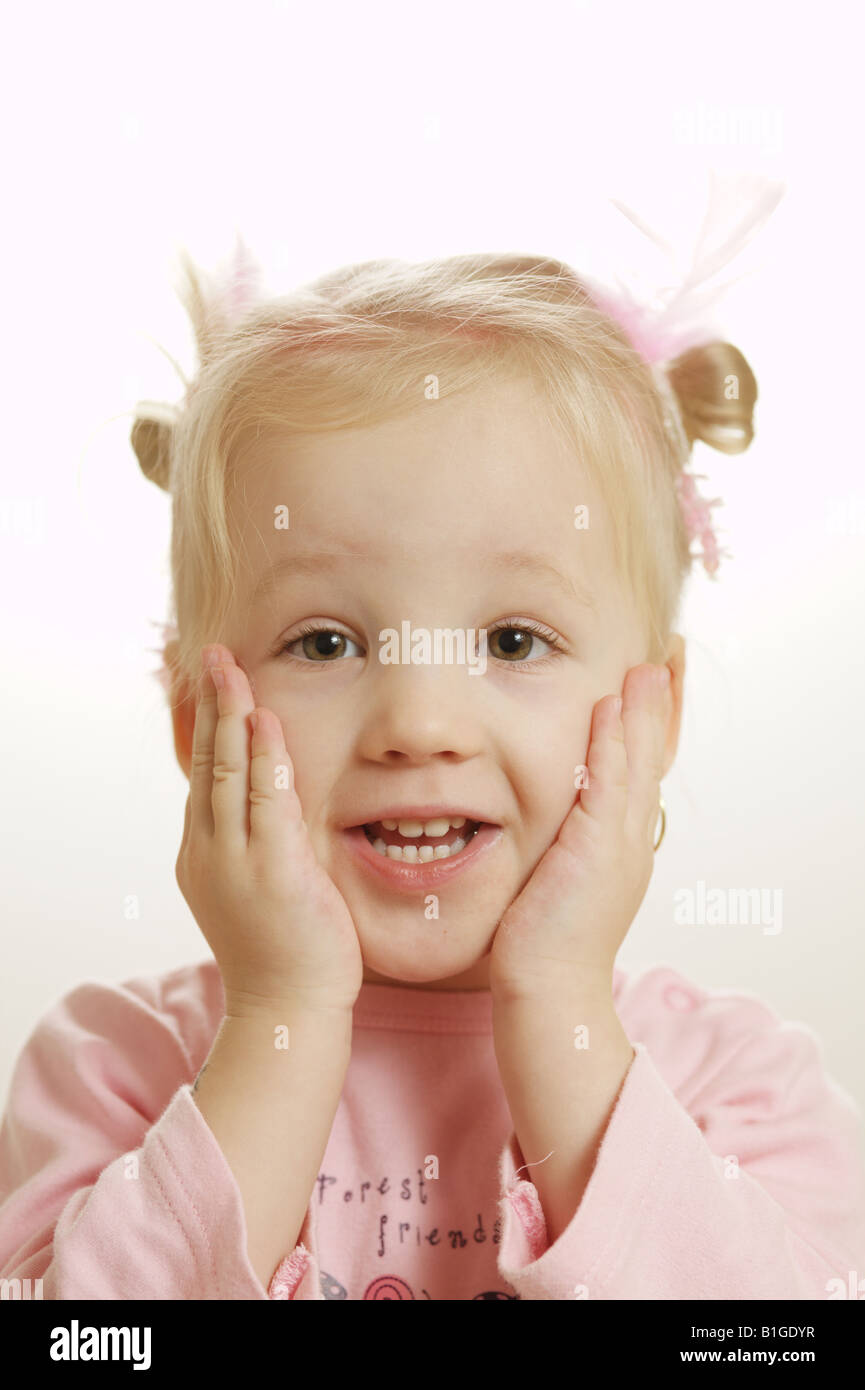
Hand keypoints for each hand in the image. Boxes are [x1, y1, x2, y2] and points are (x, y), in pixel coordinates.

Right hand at [175, 644, 363, 1014]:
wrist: (286, 1011)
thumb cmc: (284, 953)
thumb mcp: (258, 890)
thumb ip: (260, 843)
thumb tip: (273, 803)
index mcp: (203, 855)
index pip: (205, 776)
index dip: (209, 726)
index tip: (212, 684)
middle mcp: (210, 852)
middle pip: (208, 763)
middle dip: (211, 705)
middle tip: (212, 654)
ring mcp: (236, 862)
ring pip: (228, 773)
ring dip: (231, 716)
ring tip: (231, 668)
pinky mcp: (273, 871)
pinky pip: (266, 801)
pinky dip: (263, 757)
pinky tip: (264, 720)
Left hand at [489, 663, 671, 1000]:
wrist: (548, 992)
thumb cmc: (542, 944)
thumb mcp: (560, 880)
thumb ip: (564, 842)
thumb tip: (554, 817)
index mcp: (621, 844)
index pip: (642, 769)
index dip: (651, 723)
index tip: (654, 678)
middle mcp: (629, 840)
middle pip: (654, 758)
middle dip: (661, 705)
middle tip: (671, 654)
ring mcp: (618, 845)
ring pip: (638, 764)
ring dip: (644, 711)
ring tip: (650, 663)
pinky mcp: (596, 851)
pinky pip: (608, 786)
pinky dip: (613, 744)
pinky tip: (610, 708)